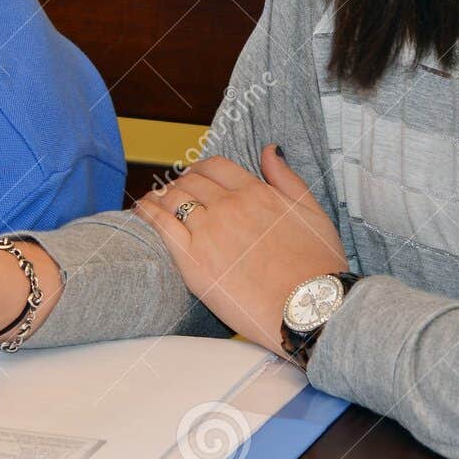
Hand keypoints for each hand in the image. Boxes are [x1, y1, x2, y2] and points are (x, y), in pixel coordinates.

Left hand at [135, 145, 347, 356]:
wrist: (309, 308)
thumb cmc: (318, 266)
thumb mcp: (312, 212)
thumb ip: (286, 178)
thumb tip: (269, 149)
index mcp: (256, 193)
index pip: (216, 167)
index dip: (201, 169)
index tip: (196, 177)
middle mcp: (229, 206)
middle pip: (192, 181)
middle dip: (181, 183)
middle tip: (174, 193)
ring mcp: (209, 232)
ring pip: (173, 200)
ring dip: (161, 196)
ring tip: (155, 201)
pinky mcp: (193, 260)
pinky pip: (160, 226)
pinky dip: (147, 213)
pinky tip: (141, 210)